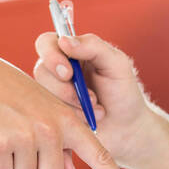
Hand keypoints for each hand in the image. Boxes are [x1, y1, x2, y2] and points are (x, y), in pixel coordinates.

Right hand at [0, 49, 137, 168]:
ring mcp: (27, 136)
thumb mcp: (49, 116)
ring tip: (12, 132)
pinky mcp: (0, 142)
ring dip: (17, 161)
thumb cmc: (21, 98)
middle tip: (28, 142)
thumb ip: (65, 146)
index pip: (100, 157)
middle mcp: (52, 129)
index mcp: (71, 121)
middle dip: (39, 168)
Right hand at [32, 30, 162, 168]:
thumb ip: (93, 46)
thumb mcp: (116, 64)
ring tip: (96, 108)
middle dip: (63, 88)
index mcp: (71, 51)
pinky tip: (89, 118)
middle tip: (89, 98)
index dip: (51, 56)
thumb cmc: (123, 91)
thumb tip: (64, 40)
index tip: (68, 73)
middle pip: (42, 71)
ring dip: (73, 104)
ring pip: (44, 94)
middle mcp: (57, 69)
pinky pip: (47, 114)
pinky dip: (71, 117)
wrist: (126, 128)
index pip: (46, 43)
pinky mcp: (52, 112)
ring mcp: (53, 92)